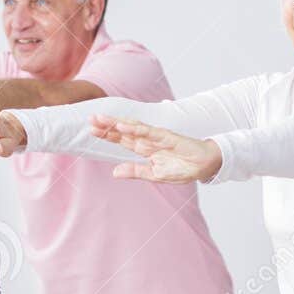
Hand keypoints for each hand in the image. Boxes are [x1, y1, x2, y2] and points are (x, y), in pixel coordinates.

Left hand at [89, 116, 221, 182]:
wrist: (204, 166)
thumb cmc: (182, 168)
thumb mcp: (154, 174)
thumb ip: (135, 171)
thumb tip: (114, 172)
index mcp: (144, 149)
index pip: (122, 141)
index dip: (107, 135)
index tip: (91, 131)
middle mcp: (147, 141)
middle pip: (123, 132)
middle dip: (106, 126)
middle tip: (89, 120)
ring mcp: (156, 137)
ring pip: (132, 128)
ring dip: (116, 123)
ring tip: (101, 119)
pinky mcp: (166, 136)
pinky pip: (148, 131)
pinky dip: (135, 128)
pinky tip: (122, 125)